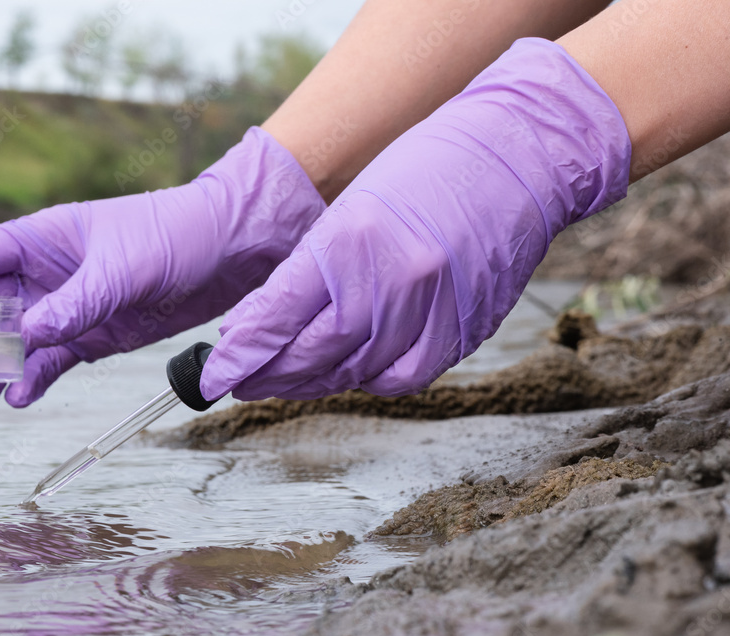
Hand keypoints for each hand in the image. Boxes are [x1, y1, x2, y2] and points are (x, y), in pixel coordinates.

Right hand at [0, 127, 324, 410]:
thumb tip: (29, 336)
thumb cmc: (177, 234)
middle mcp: (49, 273)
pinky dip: (35, 379)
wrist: (232, 251)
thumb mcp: (124, 265)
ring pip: (16, 341)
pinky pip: (54, 360)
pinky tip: (20, 398)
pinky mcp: (96, 335)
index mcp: (45, 237)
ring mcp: (70, 307)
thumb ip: (77, 302)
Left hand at [200, 39, 630, 401]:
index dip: (242, 352)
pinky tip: (347, 374)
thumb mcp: (353, 204)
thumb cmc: (428, 167)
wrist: (519, 156)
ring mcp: (431, 310)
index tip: (214, 372)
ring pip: (353, 371)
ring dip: (310, 383)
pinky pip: (403, 377)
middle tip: (238, 382)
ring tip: (282, 382)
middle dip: (266, 374)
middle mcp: (389, 281)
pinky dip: (368, 381)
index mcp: (350, 239)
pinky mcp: (463, 329)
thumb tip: (268, 320)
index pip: (278, 315)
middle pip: (311, 352)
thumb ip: (313, 266)